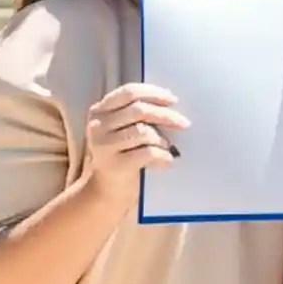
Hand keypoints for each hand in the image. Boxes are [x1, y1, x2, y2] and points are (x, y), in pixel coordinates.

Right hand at [84, 83, 189, 203]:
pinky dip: (163, 155)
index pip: (129, 92)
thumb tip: (170, 101)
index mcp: (99, 110)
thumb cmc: (121, 155)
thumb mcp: (122, 129)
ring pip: (144, 132)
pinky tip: (167, 160)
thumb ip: (137, 114)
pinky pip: (148, 152)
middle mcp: (98, 126)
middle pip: (139, 110)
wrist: (106, 191)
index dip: (153, 93)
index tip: (173, 99)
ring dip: (163, 139)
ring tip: (169, 147)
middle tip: (184, 123)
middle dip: (166, 114)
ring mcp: (104, 146)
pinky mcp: (116, 165)